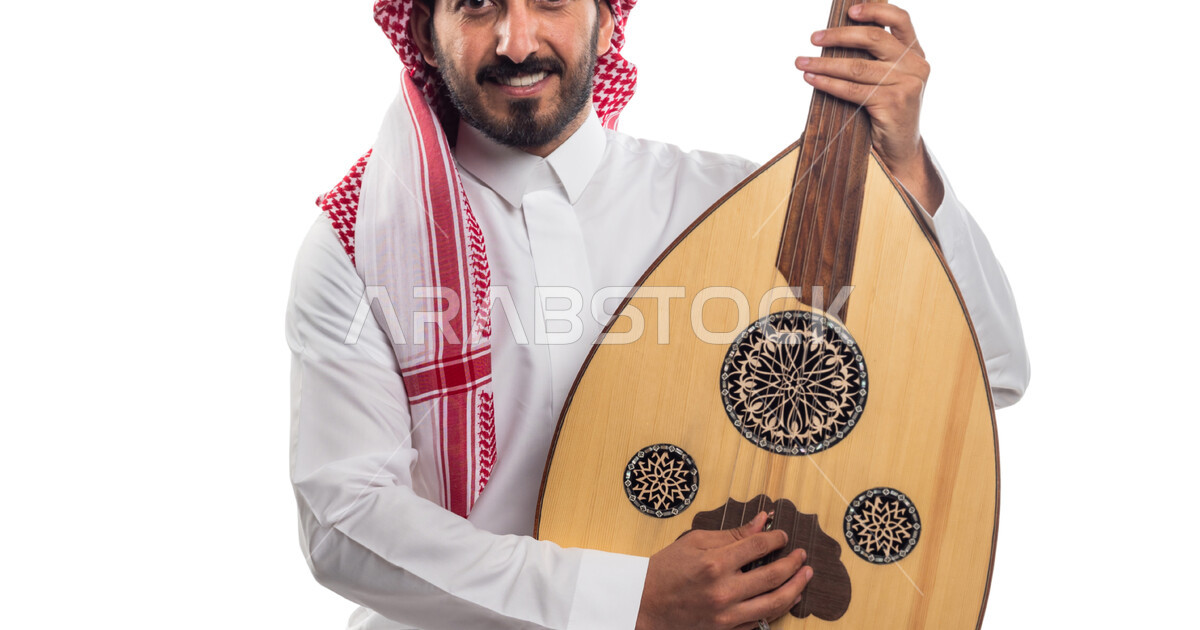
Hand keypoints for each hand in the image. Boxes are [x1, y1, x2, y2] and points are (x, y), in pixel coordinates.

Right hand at [635, 511, 813, 629]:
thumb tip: (762, 521)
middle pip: (772, 576)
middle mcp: (723, 591)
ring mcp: (726, 615)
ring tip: (805, 576)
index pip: (758, 546)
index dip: (776, 538)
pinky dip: (778, 609)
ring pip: (774, 603)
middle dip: (793, 563)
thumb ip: (731, 534)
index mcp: (714, 564)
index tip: (783, 536)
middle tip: (802, 556)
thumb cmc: (666, 569)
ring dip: (795, 588)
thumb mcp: (694, 542)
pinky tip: (787, 598)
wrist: (644, 604)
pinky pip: (760, 622)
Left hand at [795, 3, 944, 211]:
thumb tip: (836, 35)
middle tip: (814, 37)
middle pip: (874, 38)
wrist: (900, 151)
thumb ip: (876, 58)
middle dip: (839, 35)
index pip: (900, 20)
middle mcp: (915, 66)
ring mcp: (906, 85)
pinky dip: (828, 83)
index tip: (849, 10)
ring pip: (858, 66)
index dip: (875, 10)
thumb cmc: (887, 113)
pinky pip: (852, 89)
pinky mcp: (893, 104)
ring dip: (824, 62)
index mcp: (916, 54)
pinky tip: (811, 78)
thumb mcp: (889, 80)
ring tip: (802, 61)